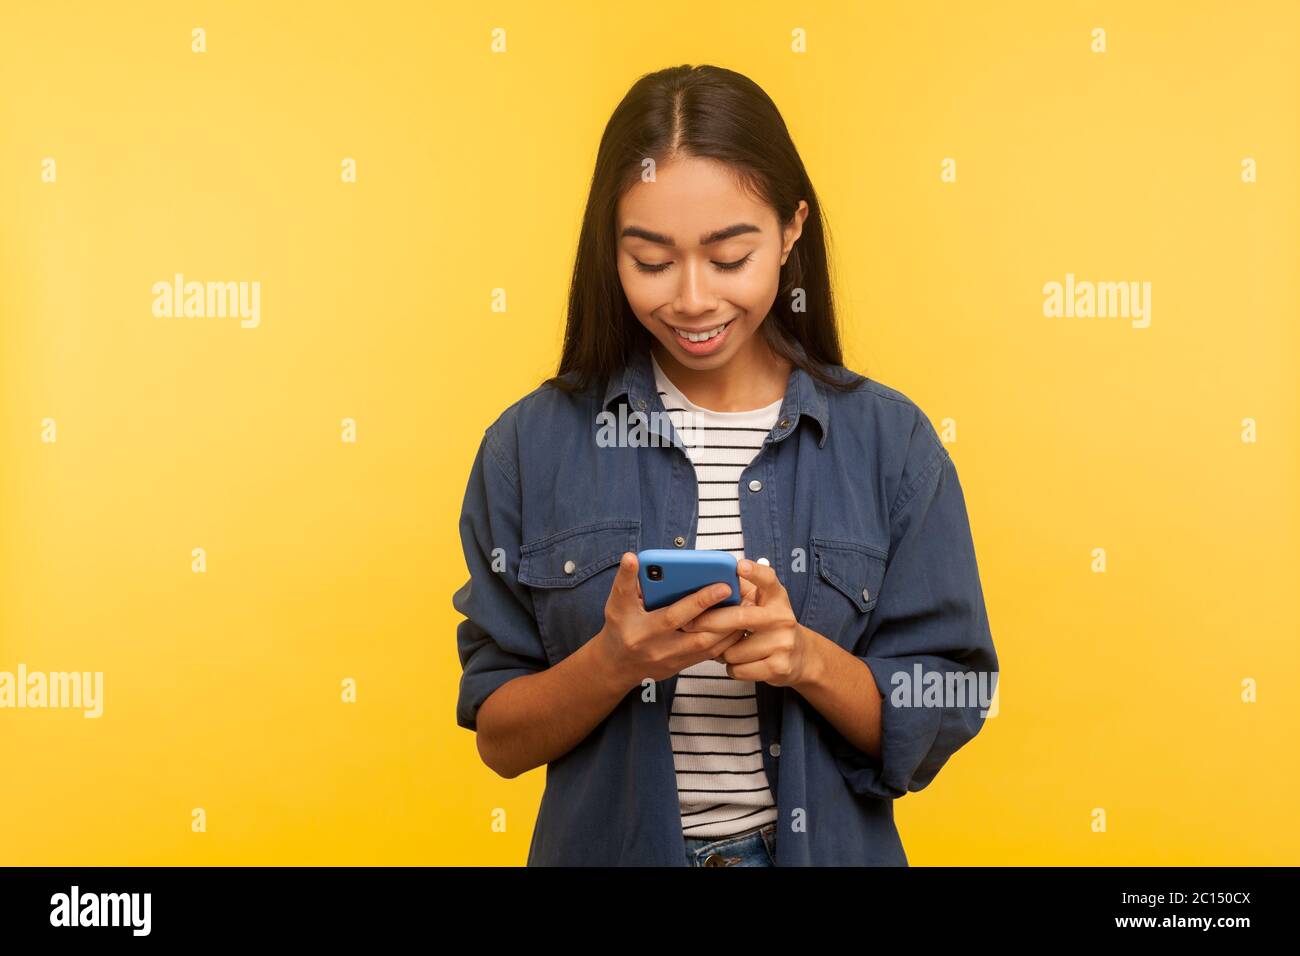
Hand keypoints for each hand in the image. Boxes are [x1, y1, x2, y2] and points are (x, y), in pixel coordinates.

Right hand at [593, 552, 751, 689]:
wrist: (617, 666)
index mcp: (643, 631)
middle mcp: (661, 649)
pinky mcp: (683, 666)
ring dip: (731, 628)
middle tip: (745, 595)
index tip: (723, 585)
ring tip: (746, 605)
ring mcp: (674, 661)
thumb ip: (624, 581)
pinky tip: (738, 622)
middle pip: (699, 634)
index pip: (675, 616)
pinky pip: (711, 655)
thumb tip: (631, 557)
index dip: (699, 601)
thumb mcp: (615, 604)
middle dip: (724, 615)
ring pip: (710, 648)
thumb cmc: (619, 628)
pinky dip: (727, 639)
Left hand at [679, 558, 818, 687]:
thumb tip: (708, 582)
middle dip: (710, 622)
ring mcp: (783, 643)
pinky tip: (738, 662)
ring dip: (722, 652)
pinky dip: (731, 668)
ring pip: (733, 650)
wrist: (799, 655)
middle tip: (690, 624)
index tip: (739, 566)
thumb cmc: (769, 625)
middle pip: (739, 618)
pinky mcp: (779, 666)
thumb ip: (743, 591)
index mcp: (777, 597)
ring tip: (728, 648)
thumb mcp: (763, 603)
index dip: (754, 572)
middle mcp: (783, 617)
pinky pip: (738, 669)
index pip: (768, 579)